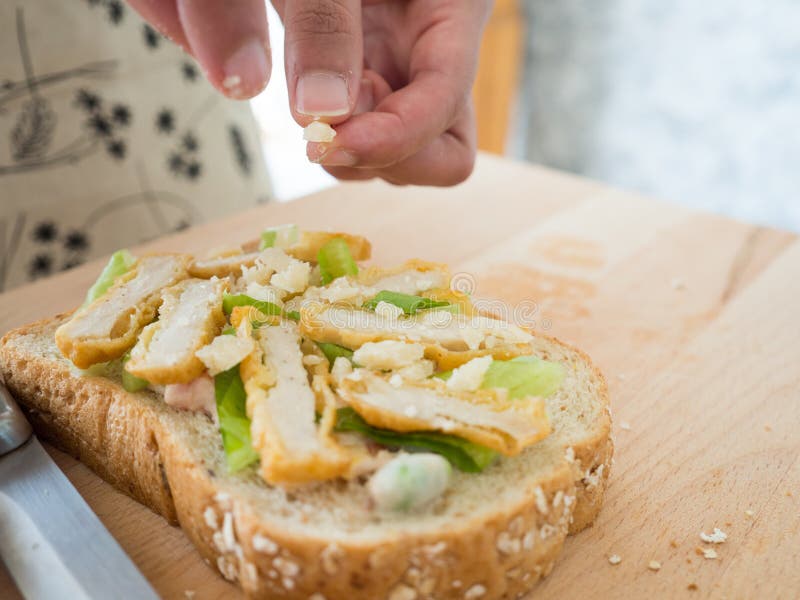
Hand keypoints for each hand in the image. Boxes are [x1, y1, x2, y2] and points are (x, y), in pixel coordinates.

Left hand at [126, 0, 490, 185]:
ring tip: (319, 84)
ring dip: (351, 144)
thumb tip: (317, 113)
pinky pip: (360, 137)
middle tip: (330, 110)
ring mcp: (405, 76)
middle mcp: (436, 56)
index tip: (335, 143)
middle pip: (438, 153)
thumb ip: (323, 25)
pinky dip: (330, 132)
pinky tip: (312, 91)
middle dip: (381, 151)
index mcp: (454, 10)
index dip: (395, 137)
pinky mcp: (371, 85)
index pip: (445, 105)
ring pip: (397, 158)